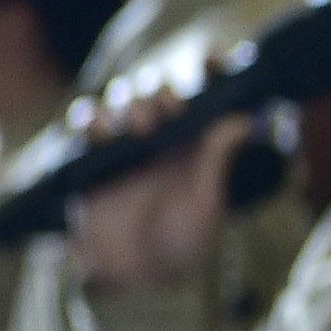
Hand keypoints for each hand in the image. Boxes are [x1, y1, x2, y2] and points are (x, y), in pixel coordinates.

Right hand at [59, 90, 241, 295]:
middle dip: (161, 92)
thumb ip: (217, 158)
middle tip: (168, 110)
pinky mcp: (92, 156)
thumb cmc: (182, 239)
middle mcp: (163, 136)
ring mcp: (126, 143)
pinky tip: (101, 131)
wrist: (137, 273)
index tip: (214, 58)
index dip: (211, 70)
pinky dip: (90, 118)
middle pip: (158, 91)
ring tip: (138, 127)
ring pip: (122, 100)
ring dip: (128, 103)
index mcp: (197, 142)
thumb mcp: (207, 200)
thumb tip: (244, 117)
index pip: (206, 93)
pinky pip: (86, 123)